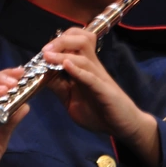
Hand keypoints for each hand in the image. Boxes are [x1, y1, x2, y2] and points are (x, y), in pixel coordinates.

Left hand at [42, 28, 160, 166]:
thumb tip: (41, 75)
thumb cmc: (99, 113)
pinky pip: (91, 77)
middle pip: (82, 40)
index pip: (76, 42)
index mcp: (86, 67)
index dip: (59, 40)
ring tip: (48, 56)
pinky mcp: (104, 90)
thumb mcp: (71, 100)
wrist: (124, 126)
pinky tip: (66, 66)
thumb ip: (59, 88)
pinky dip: (78, 70)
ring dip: (64, 54)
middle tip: (45, 50)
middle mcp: (93, 67)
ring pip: (84, 55)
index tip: (43, 50)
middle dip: (62, 40)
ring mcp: (99, 77)